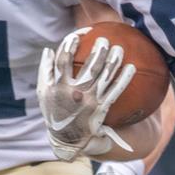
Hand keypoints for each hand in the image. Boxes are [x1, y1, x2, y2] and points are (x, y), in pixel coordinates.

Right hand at [38, 29, 133, 161]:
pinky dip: (123, 79)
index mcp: (58, 87)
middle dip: (98, 51)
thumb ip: (44, 71)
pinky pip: (115, 91)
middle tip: (104, 39)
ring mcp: (89, 101)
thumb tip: (49, 49)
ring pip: (104, 78)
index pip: (63, 60)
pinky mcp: (101, 109)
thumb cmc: (55, 112)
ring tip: (120, 48)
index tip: (78, 35)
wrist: (68, 140)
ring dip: (113, 61)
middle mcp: (74, 93)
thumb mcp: (43, 94)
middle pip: (88, 68)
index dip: (70, 44)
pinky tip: (131, 68)